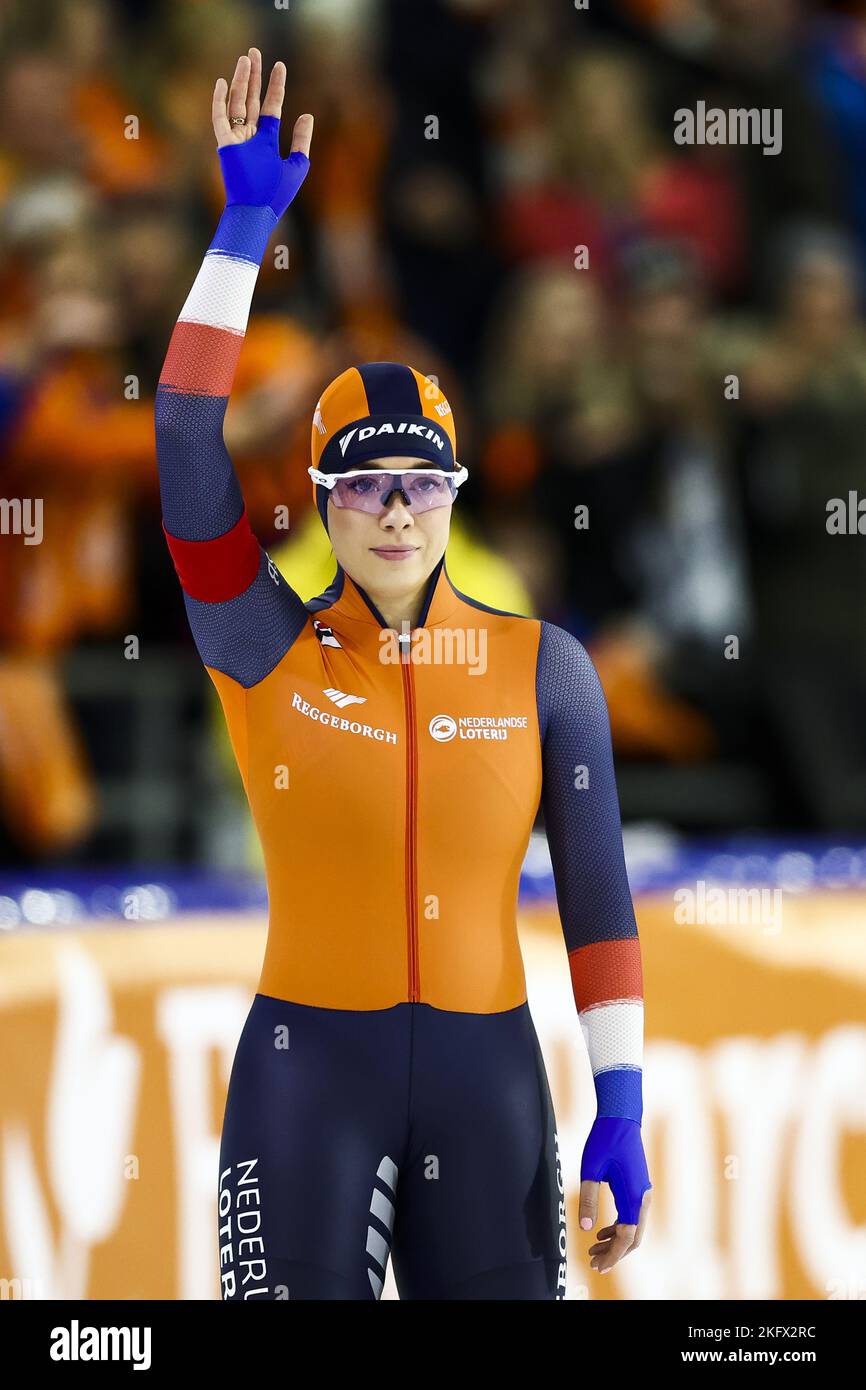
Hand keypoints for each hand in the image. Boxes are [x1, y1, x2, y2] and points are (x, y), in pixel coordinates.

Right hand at [212, 48, 312, 217]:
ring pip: (237, 102)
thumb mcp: (298, 165)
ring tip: (246, 58)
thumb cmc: (277, 194)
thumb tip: (307, 115)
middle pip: (251, 99)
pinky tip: (223, 83)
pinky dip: (220, 101)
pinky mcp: (225, 144)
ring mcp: (236, 140)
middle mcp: (250, 137)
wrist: (258, 210)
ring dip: (241, 80)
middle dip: (254, 76)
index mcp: (266, 141)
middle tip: (255, 52)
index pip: (271, 107)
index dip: (275, 87)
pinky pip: (219, 118)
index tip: (280, 65)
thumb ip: (302, 140)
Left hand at [579, 1114, 651, 1273]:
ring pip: (633, 1228)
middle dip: (614, 1253)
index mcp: (633, 1196)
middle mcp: (642, 1198)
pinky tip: (602, 1231)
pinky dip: (618, 1227)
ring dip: (615, 1241)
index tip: (598, 1267)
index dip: (613, 1255)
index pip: (626, 1237)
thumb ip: (588, 1199)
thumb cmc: (604, 1141)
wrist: (621, 1118)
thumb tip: (586, 1228)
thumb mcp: (590, 1170)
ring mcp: (642, 1193)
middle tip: (593, 1261)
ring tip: (594, 1249)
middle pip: (632, 1238)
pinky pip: (631, 1216)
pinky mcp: (638, 1187)